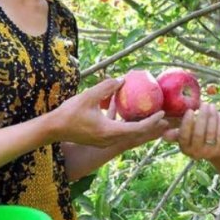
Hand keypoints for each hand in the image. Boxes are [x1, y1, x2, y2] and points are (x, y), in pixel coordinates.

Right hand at [51, 78, 168, 148]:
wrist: (53, 129)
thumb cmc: (69, 113)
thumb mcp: (88, 96)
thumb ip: (105, 87)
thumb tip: (121, 79)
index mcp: (109, 132)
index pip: (137, 129)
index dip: (151, 121)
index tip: (161, 113)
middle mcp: (110, 139)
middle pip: (136, 134)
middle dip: (151, 127)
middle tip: (166, 119)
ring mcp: (105, 140)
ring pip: (128, 133)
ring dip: (140, 125)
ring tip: (152, 115)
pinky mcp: (101, 137)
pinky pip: (118, 129)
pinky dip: (125, 121)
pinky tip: (126, 108)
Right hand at [163, 103, 219, 159]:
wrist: (214, 149)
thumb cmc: (196, 137)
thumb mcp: (186, 135)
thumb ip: (176, 132)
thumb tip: (164, 131)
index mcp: (185, 148)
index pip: (184, 136)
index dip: (187, 123)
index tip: (190, 110)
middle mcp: (196, 153)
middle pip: (198, 134)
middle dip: (202, 116)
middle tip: (204, 104)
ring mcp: (209, 152)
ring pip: (211, 132)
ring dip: (212, 116)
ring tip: (212, 106)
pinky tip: (219, 114)